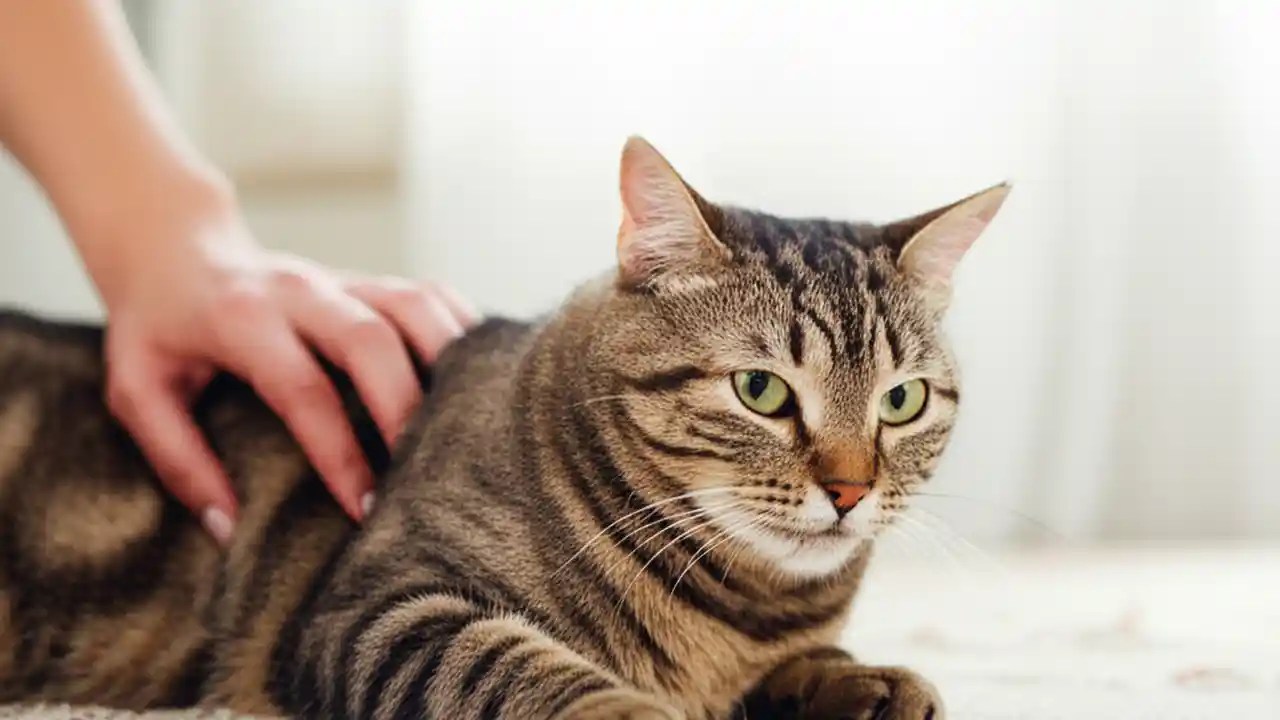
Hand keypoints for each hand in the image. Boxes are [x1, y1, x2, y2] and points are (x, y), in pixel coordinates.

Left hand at [93, 188, 473, 543]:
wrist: (177, 249)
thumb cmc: (159, 332)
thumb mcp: (136, 393)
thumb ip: (176, 458)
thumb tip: (228, 527)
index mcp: (242, 319)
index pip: (303, 387)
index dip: (338, 452)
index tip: (363, 509)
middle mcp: (302, 290)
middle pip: (373, 339)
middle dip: (407, 409)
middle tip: (424, 475)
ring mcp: (345, 278)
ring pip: (416, 304)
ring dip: (451, 361)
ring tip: (468, 425)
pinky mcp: (371, 279)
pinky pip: (433, 295)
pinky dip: (462, 332)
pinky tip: (477, 379)